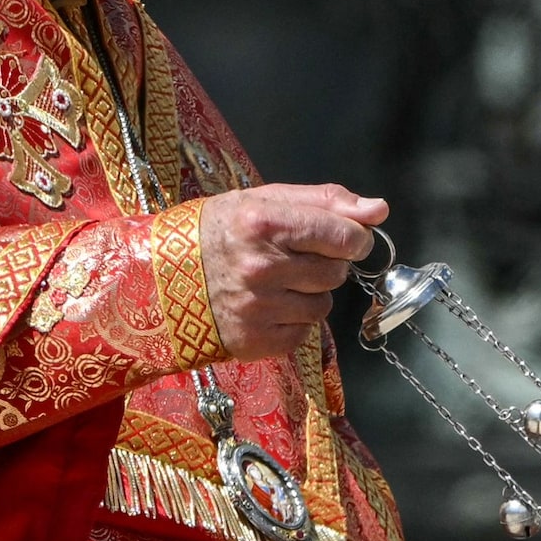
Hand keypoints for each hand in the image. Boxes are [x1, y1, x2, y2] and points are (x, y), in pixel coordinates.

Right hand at [199, 184, 387, 361]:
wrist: (161, 276)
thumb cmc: (221, 230)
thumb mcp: (265, 200)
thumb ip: (326, 201)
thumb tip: (378, 210)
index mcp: (264, 224)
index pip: (345, 237)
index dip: (355, 239)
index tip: (347, 239)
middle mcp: (260, 268)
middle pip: (336, 273)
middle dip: (326, 265)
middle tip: (295, 258)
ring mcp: (256, 308)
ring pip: (323, 306)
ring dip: (309, 294)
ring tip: (277, 282)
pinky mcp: (254, 340)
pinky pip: (304, 332)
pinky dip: (293, 321)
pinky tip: (267, 306)